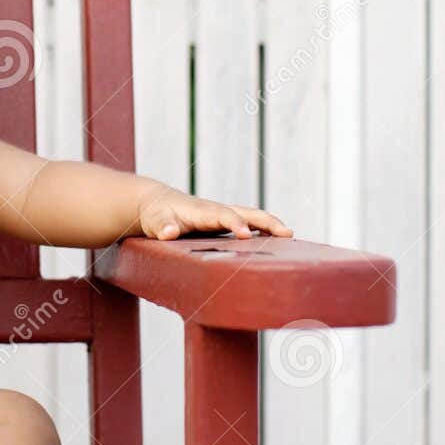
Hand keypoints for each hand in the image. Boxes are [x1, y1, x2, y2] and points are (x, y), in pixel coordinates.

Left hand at [138, 186, 292, 240]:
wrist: (158, 203)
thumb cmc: (156, 214)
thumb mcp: (155, 221)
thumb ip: (162, 226)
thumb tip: (168, 233)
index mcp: (202, 211)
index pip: (223, 215)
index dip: (235, 224)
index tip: (245, 236)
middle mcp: (217, 210)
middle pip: (246, 212)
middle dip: (266, 222)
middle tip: (286, 234)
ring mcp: (223, 215)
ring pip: (251, 216)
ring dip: (270, 225)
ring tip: (289, 237)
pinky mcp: (224, 222)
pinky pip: (248, 222)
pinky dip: (263, 229)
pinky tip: (275, 241)